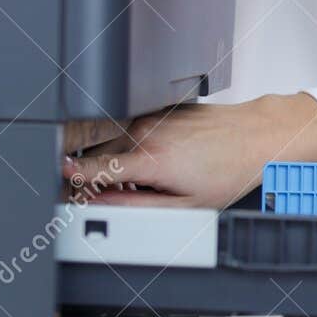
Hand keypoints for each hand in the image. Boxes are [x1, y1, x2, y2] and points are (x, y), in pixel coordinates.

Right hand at [62, 93, 316, 208]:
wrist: (261, 137)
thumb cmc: (233, 171)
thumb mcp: (187, 205)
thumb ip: (139, 207)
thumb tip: (105, 207)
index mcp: (150, 161)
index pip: (94, 168)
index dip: (69, 177)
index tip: (54, 179)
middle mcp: (147, 134)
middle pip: (100, 153)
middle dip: (94, 172)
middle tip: (106, 194)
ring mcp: (155, 118)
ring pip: (116, 139)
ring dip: (116, 158)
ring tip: (145, 179)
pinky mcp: (163, 109)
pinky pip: (134, 128)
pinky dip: (134, 143)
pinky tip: (159, 157)